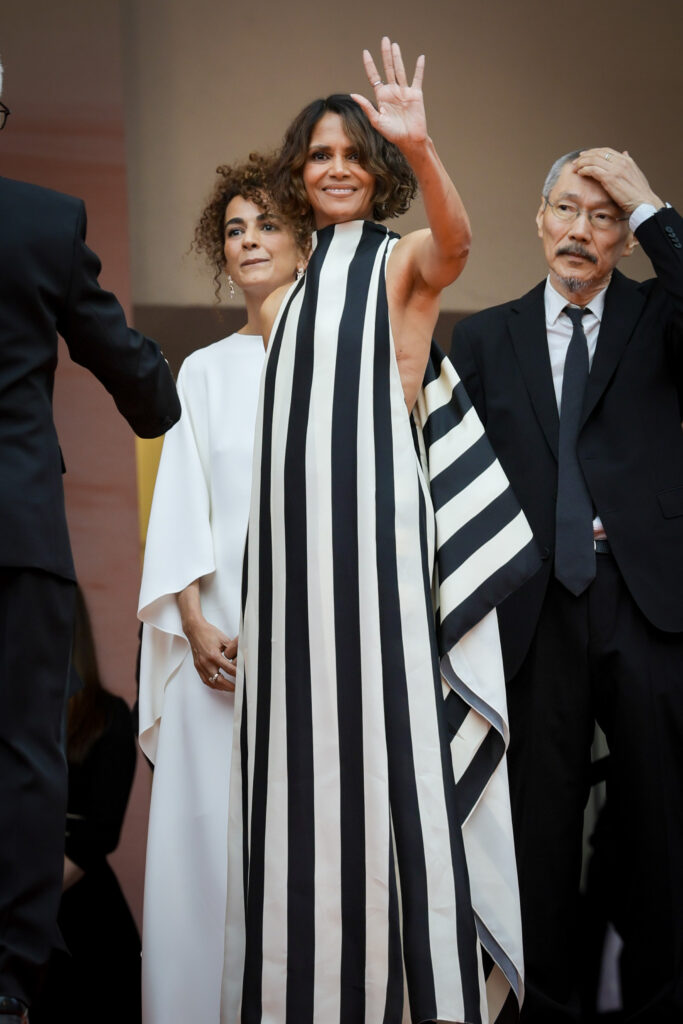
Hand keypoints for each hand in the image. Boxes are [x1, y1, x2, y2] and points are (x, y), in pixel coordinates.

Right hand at [184, 616, 236, 691]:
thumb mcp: (224, 640)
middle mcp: (206, 662)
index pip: (228, 669)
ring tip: (229, 688)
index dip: (237, 675)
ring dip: (221, 687)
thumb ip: (232, 650)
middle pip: (219, 680)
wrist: (195, 630)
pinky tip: (218, 685)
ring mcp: (200, 665)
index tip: (242, 678)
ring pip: (212, 682)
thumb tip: (241, 657)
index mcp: (213, 655)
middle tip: (237, 688)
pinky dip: (213, 684)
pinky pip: (205, 680)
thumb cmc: (208, 633)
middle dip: (230, 686)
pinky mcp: (198, 666)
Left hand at [350, 37, 426, 152]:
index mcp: (382, 97)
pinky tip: (420, 58)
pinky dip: (419, 68)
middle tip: (384, 39)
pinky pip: (417, 78)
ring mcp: (404, 92)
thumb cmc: (392, 134)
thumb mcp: (376, 120)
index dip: (370, 65)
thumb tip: (353, 94)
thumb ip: (366, 106)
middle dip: (385, 54)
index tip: (366, 52)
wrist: (409, 140)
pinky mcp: (416, 95)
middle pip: (388, 69)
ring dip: (398, 57)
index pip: (374, 77)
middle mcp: (392, 92)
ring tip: (394, 45)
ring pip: (400, 70)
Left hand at [572, 148, 662, 214]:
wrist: (644, 202)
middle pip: (598, 153)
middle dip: (585, 156)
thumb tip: (625, 152)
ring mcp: (615, 169)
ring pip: (594, 160)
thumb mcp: (635, 173)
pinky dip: (584, 170)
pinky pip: (593, 169)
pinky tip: (580, 173)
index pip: (606, 151)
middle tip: (576, 161)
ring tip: (575, 167)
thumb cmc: (639, 193)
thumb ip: (628, 163)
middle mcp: (621, 161)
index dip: (593, 152)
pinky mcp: (610, 178)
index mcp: (626, 160)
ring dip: (582, 162)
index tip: (584, 155)